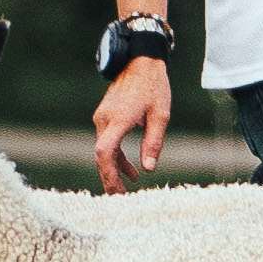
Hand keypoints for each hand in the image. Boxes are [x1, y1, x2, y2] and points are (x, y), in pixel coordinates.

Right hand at [91, 56, 171, 191]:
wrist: (140, 61)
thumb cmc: (154, 86)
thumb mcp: (160, 115)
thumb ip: (153, 142)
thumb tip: (149, 169)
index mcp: (118, 119)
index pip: (105, 152)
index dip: (109, 174)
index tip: (117, 191)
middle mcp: (105, 119)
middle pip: (101, 156)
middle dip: (109, 178)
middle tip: (120, 200)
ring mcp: (102, 117)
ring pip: (104, 150)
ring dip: (115, 169)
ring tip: (128, 188)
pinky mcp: (105, 116)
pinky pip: (107, 141)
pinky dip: (117, 157)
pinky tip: (132, 170)